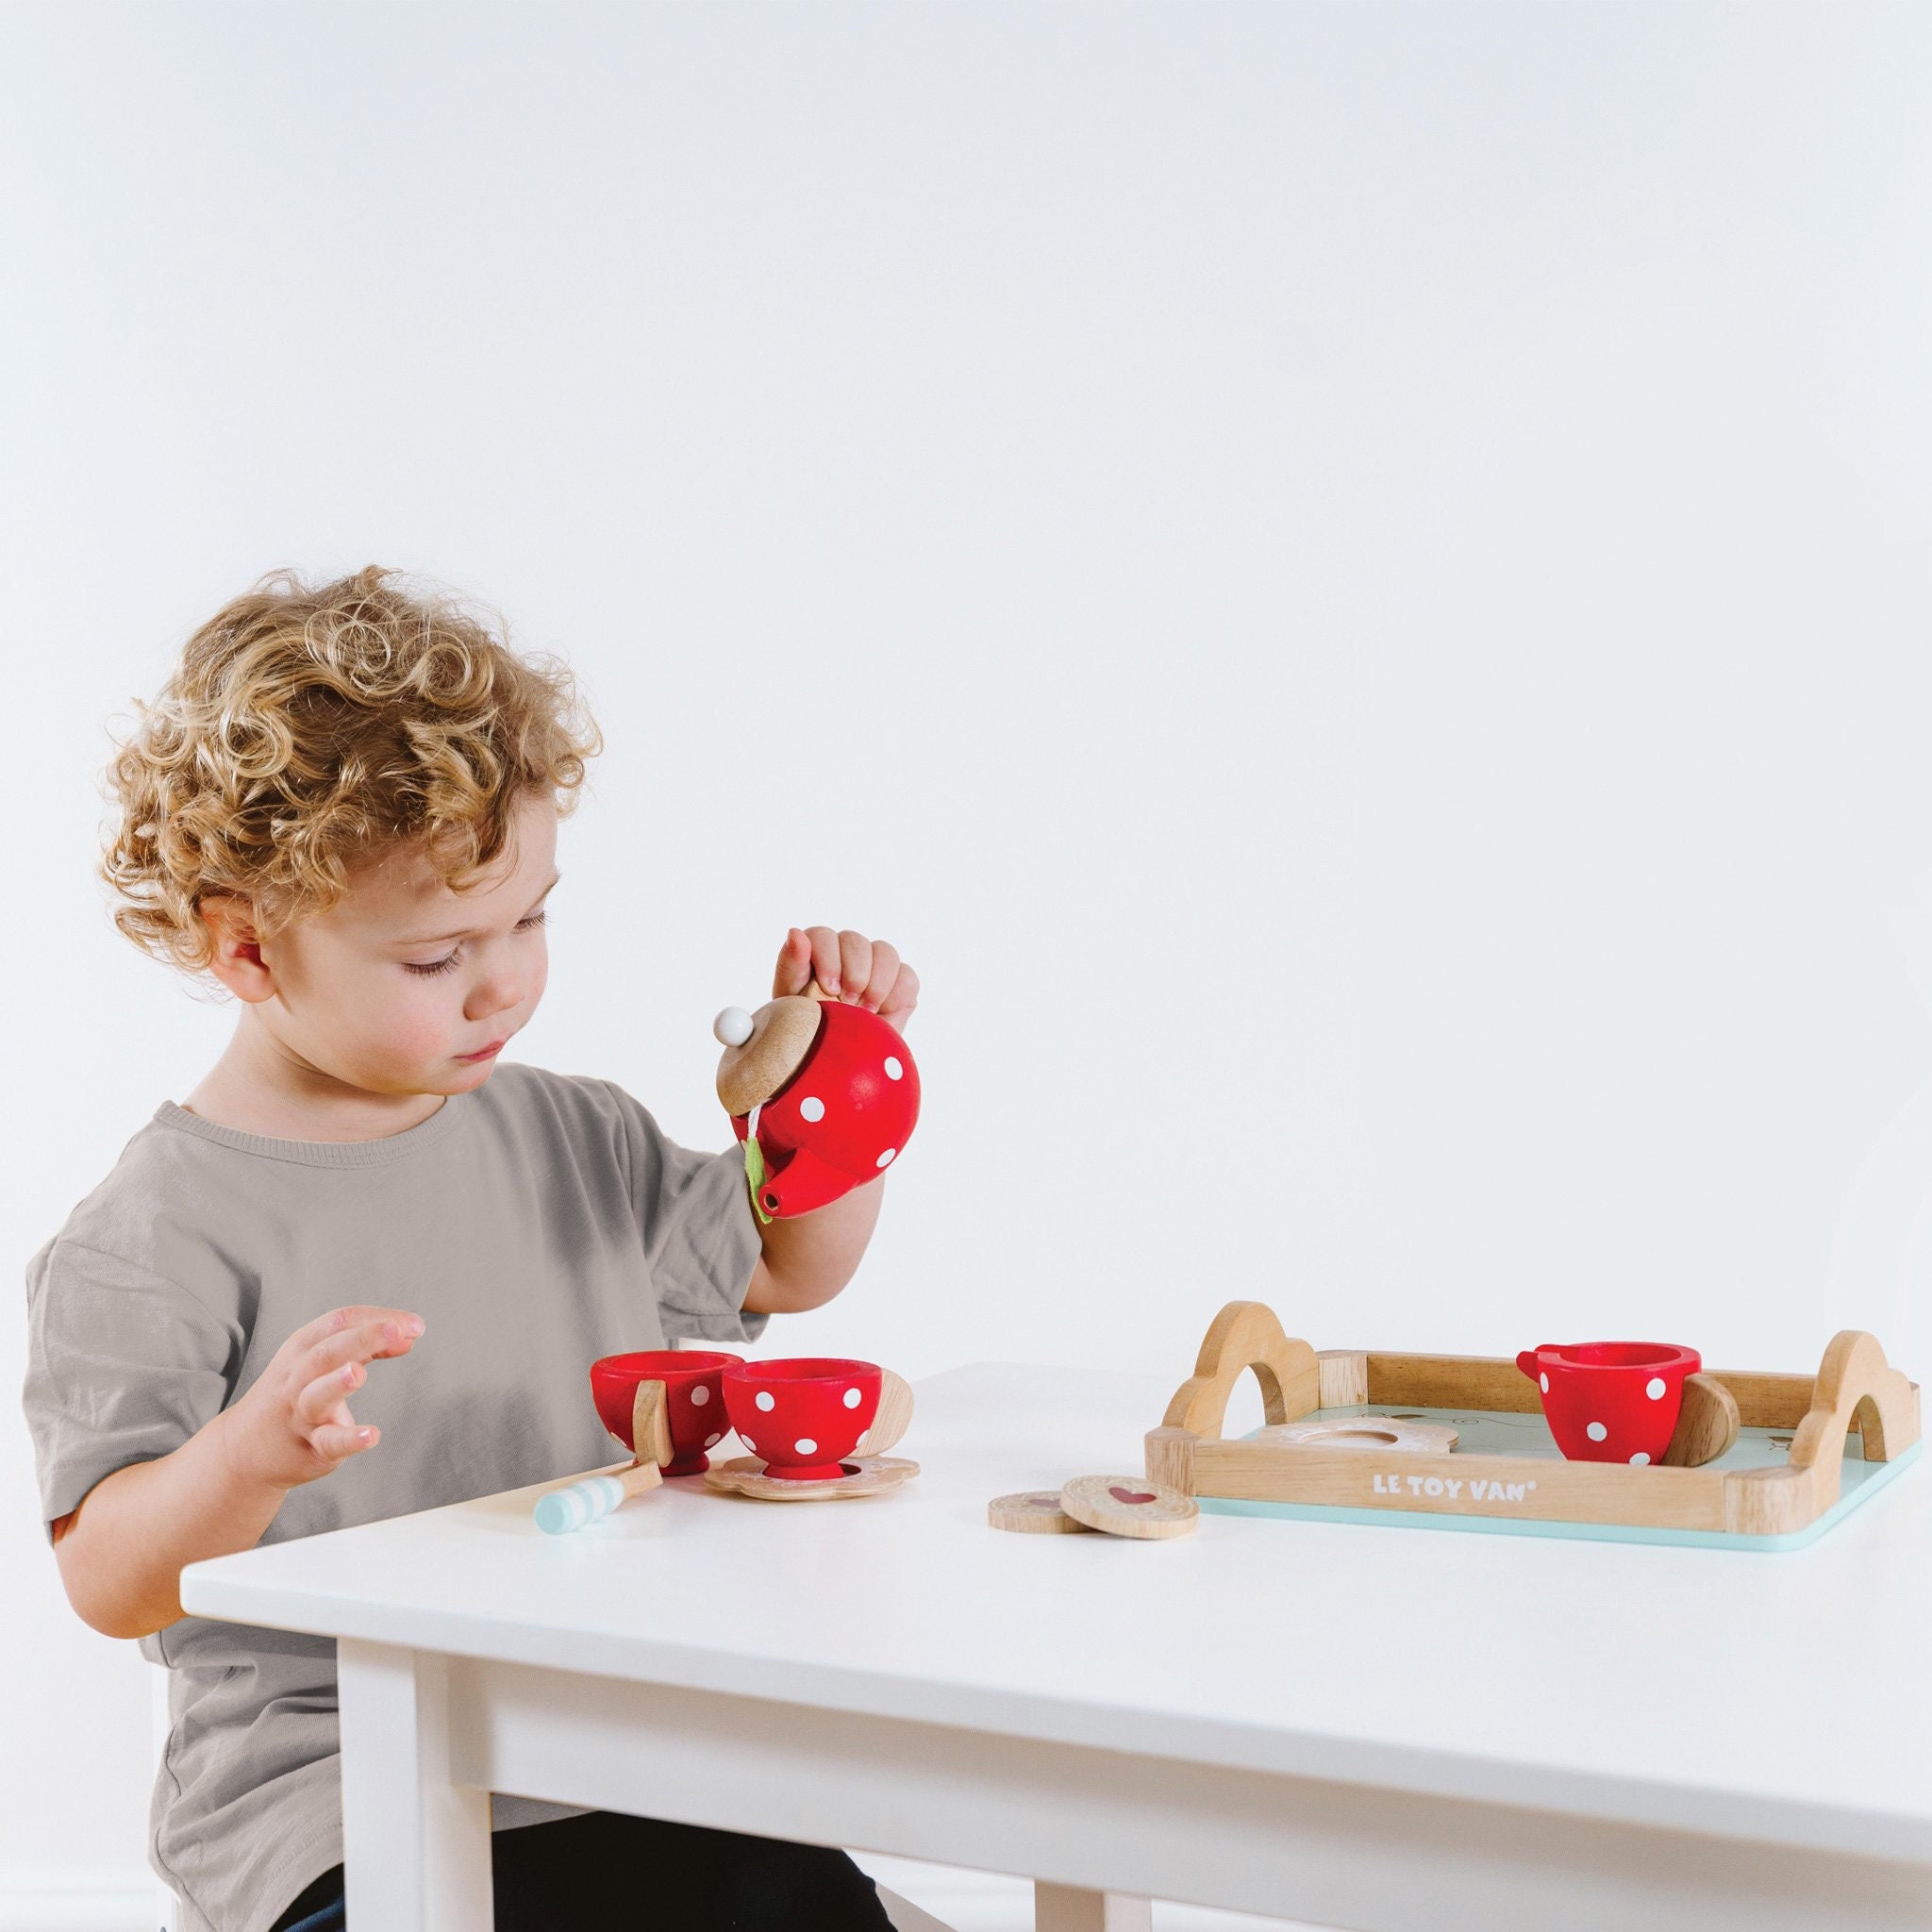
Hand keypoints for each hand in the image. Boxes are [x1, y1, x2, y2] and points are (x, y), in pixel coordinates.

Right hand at [217, 1305, 426, 1492]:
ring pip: (317, 1396)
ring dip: (337, 1383)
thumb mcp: (322, 1361)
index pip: (340, 1322)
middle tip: (394, 1329)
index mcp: (303, 1348)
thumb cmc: (296, 1393)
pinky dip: (349, 1439)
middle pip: (327, 1352)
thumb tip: (409, 1336)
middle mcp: (297, 1377)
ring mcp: (300, 1414)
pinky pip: (328, 1442)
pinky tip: (370, 1435)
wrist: (244, 1449)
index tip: (415, 1325)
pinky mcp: (310, 1448)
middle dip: (362, 1338)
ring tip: (358, 1373)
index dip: (377, 1319)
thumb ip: (367, 1347)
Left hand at [776, 926, 917, 1036]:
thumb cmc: (807, 1027)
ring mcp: (877, 965)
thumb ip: (791, 963)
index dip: (829, 958)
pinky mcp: (901, 984)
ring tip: (866, 1012)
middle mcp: (847, 951)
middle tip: (849, 1003)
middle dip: (854, 973)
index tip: (829, 989)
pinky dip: (896, 996)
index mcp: (817, 950)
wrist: (836, 1058)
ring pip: (886, 953)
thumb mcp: (790, 999)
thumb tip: (795, 933)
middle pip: (856, 941)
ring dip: (877, 984)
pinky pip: (907, 977)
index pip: (823, 936)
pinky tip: (882, 1014)